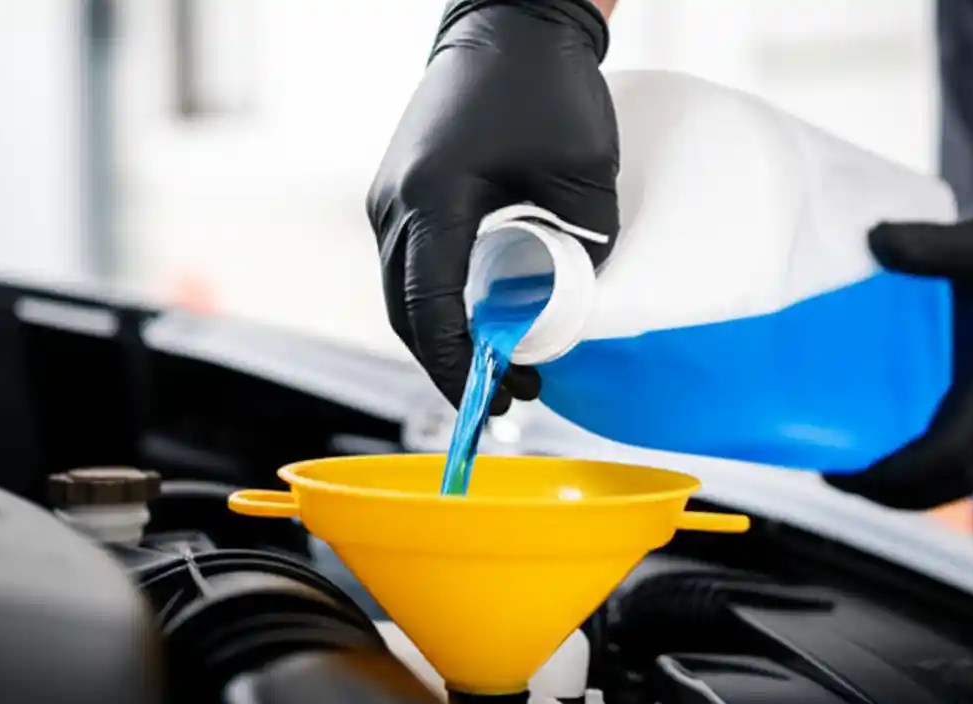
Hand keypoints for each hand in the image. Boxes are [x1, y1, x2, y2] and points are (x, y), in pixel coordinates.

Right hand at [367, 0, 618, 414]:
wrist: (508, 18)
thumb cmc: (545, 86)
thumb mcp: (584, 175)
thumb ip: (585, 248)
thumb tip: (576, 308)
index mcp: (430, 203)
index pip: (430, 313)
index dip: (459, 367)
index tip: (500, 398)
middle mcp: (393, 205)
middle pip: (406, 315)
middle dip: (451, 363)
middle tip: (511, 391)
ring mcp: (388, 197)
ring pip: (403, 293)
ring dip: (444, 333)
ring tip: (503, 361)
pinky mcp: (398, 190)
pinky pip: (409, 264)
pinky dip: (438, 301)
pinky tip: (482, 315)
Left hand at [825, 193, 972, 508]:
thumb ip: (928, 245)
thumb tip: (873, 239)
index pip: (954, 449)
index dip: (904, 469)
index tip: (855, 468)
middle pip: (953, 481)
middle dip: (893, 492)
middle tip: (833, 475)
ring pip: (959, 481)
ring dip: (906, 492)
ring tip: (848, 477)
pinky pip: (961, 462)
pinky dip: (922, 475)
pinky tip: (879, 461)